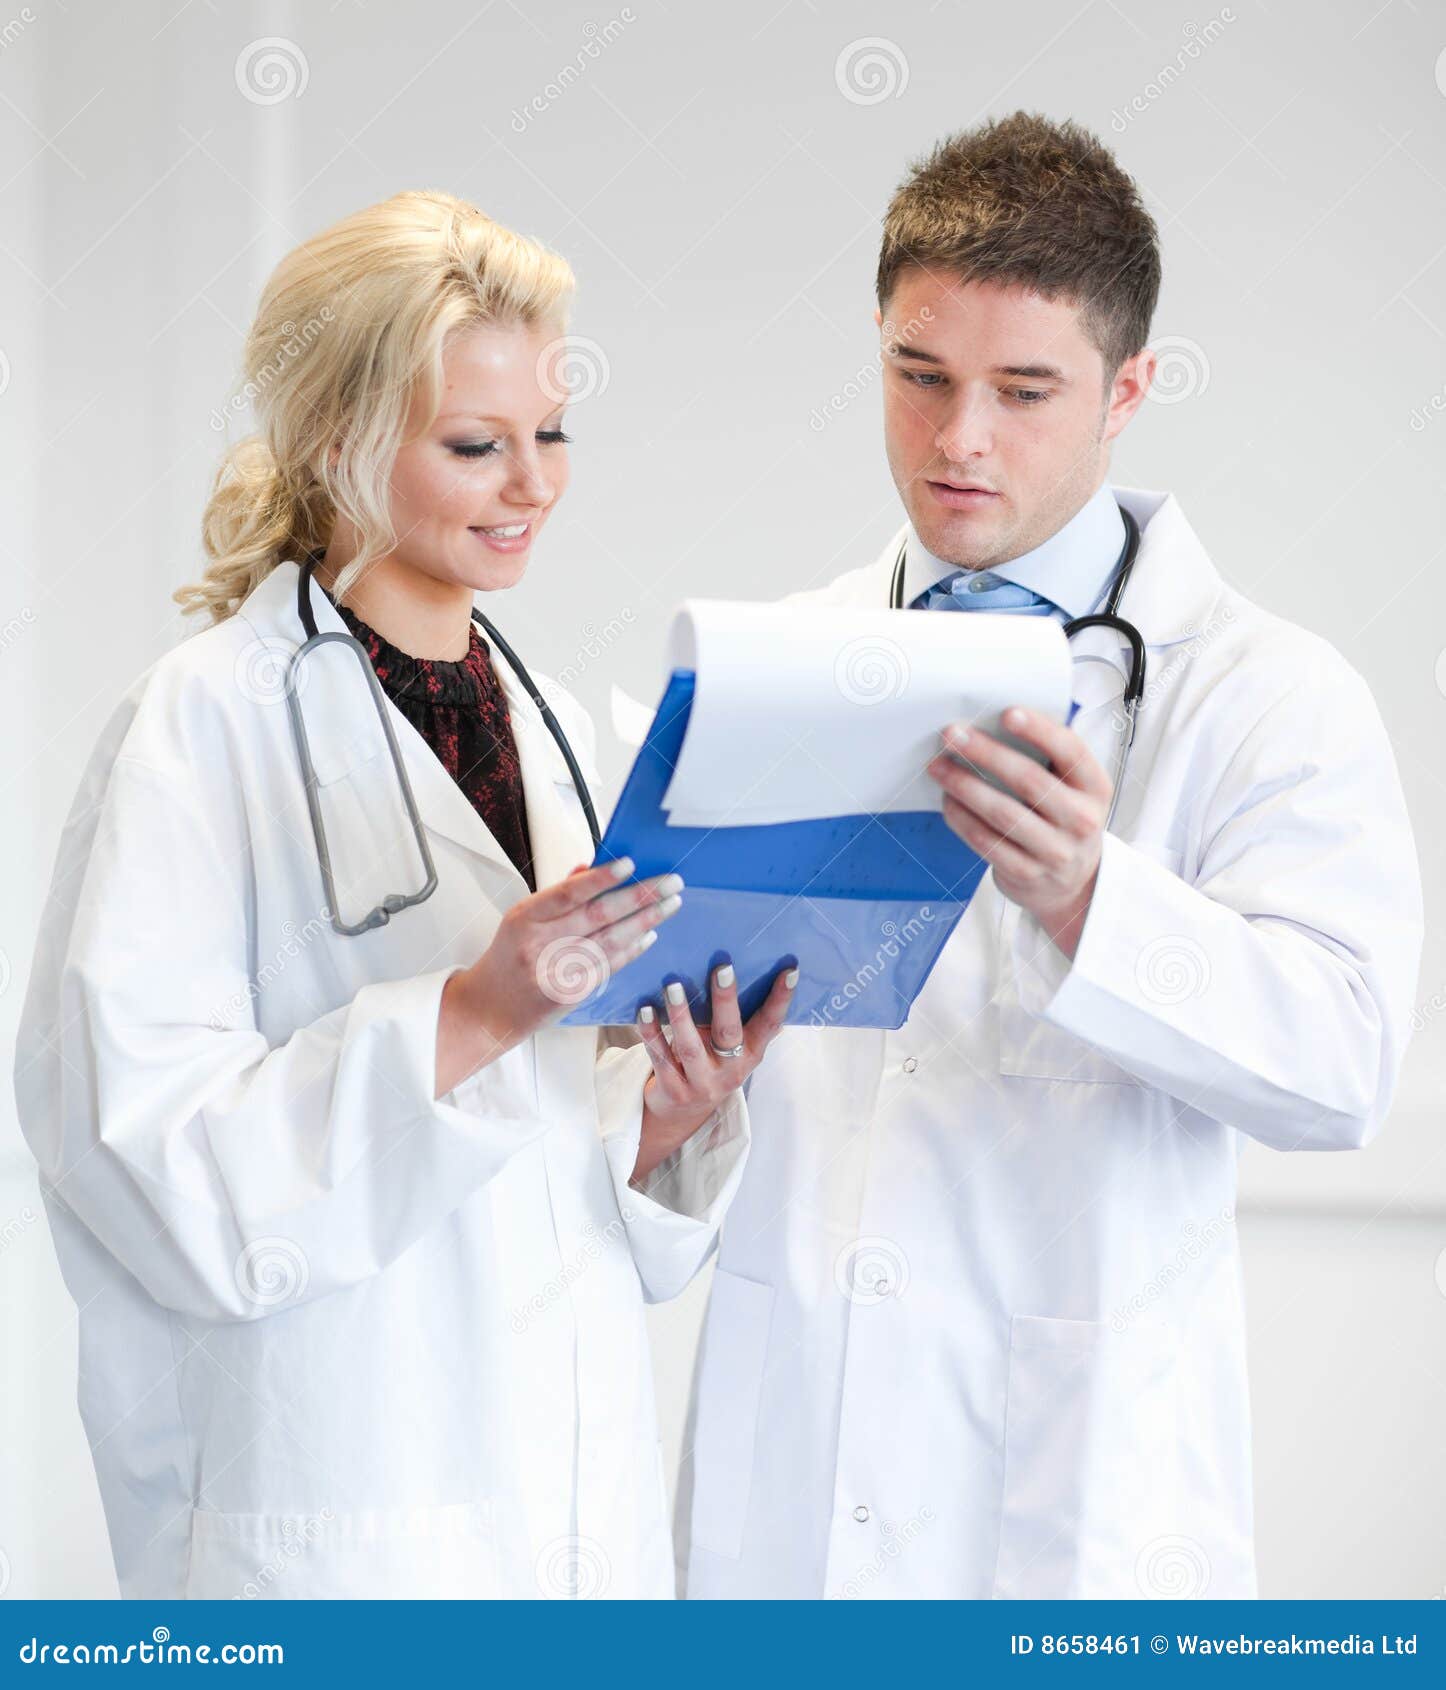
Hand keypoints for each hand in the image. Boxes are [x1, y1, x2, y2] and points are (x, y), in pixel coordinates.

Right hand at [437, 857, 681, 1095]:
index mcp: (525, 918)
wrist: (490, 1009)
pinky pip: (610, 966)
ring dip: (646, 921)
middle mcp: (539, 945)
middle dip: (641, 896)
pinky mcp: (572, 994)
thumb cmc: (509, 957)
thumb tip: (590, 867)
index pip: (569, 893)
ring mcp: (556, 972)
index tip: (631, 863)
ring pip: (611, 940)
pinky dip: (633, 949)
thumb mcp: (522, 920)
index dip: (602, 878)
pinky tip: (651, 935)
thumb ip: (557, 895)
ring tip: (671, 904)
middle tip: (671, 882)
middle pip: (599, 915)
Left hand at [629, 960, 796, 1184]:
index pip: (769, 1024)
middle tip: (723, 968)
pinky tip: (644, 1010)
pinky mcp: (674, 1090)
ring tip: (673, 986)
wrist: (681, 1115)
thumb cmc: (710, 1065)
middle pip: (729, 1032)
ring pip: (690, 1046)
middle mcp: (730, 1070)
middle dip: (726, 999)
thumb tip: (760, 973)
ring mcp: (702, 1083)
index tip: (790, 971)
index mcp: (750, 1053)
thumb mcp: (734, 1050)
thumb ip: (745, 1021)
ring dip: (682, 1015)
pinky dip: (651, 1033)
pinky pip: (660, 1058)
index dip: (781, 999)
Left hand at [927, 707, 1111, 957]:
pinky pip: (986, 841)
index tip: (1007, 712)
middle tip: (951, 735)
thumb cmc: (1063, 819)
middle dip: (985, 753)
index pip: (1071, 752)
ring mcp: (1054, 851)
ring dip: (964, 785)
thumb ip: (1049, 759)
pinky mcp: (1026, 873)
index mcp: (1095, 788)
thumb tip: (994, 724)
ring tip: (938, 766)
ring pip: (1002, 812)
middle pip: (1029, 780)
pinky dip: (962, 818)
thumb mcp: (1073, 789)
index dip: (1040, 731)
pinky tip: (948, 800)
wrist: (1072, 881)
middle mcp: (1081, 820)